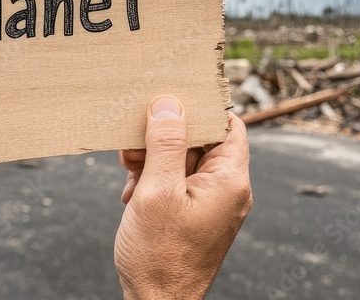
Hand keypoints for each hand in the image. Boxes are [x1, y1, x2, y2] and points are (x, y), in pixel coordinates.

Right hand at [115, 97, 251, 298]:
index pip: (227, 126)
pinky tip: (133, 192)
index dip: (200, 110)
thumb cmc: (160, 257)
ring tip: (129, 172)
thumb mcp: (157, 190)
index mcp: (230, 181)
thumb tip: (170, 104)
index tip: (168, 102)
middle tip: (134, 145)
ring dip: (154, 159)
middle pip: (201, 141)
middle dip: (165, 138)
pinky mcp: (195, 215)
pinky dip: (154, 180)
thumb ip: (166, 144)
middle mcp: (227, 190)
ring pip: (184, 161)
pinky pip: (178, 183)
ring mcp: (211, 204)